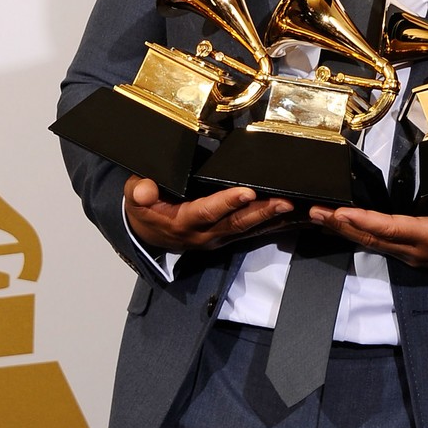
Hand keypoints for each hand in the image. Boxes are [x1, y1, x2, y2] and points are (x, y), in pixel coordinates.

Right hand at [125, 175, 293, 253]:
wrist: (148, 234)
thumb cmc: (144, 211)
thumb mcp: (134, 200)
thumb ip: (138, 193)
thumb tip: (144, 189)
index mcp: (182, 222)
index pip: (207, 212)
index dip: (227, 203)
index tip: (246, 192)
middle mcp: (204, 234)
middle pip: (236, 224)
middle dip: (261, 212)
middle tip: (284, 201)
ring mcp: (218, 237)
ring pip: (248, 228)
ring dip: (271, 219)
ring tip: (294, 207)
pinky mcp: (227, 236)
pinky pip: (252, 231)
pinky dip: (273, 224)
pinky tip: (292, 216)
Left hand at [309, 186, 427, 269]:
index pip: (392, 228)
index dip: (365, 220)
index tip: (341, 211)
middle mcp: (417, 249)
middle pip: (372, 238)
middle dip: (341, 225)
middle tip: (314, 211)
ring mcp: (412, 253)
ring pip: (371, 242)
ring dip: (344, 229)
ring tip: (319, 215)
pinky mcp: (410, 251)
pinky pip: (378, 242)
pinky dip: (357, 231)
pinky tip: (342, 223)